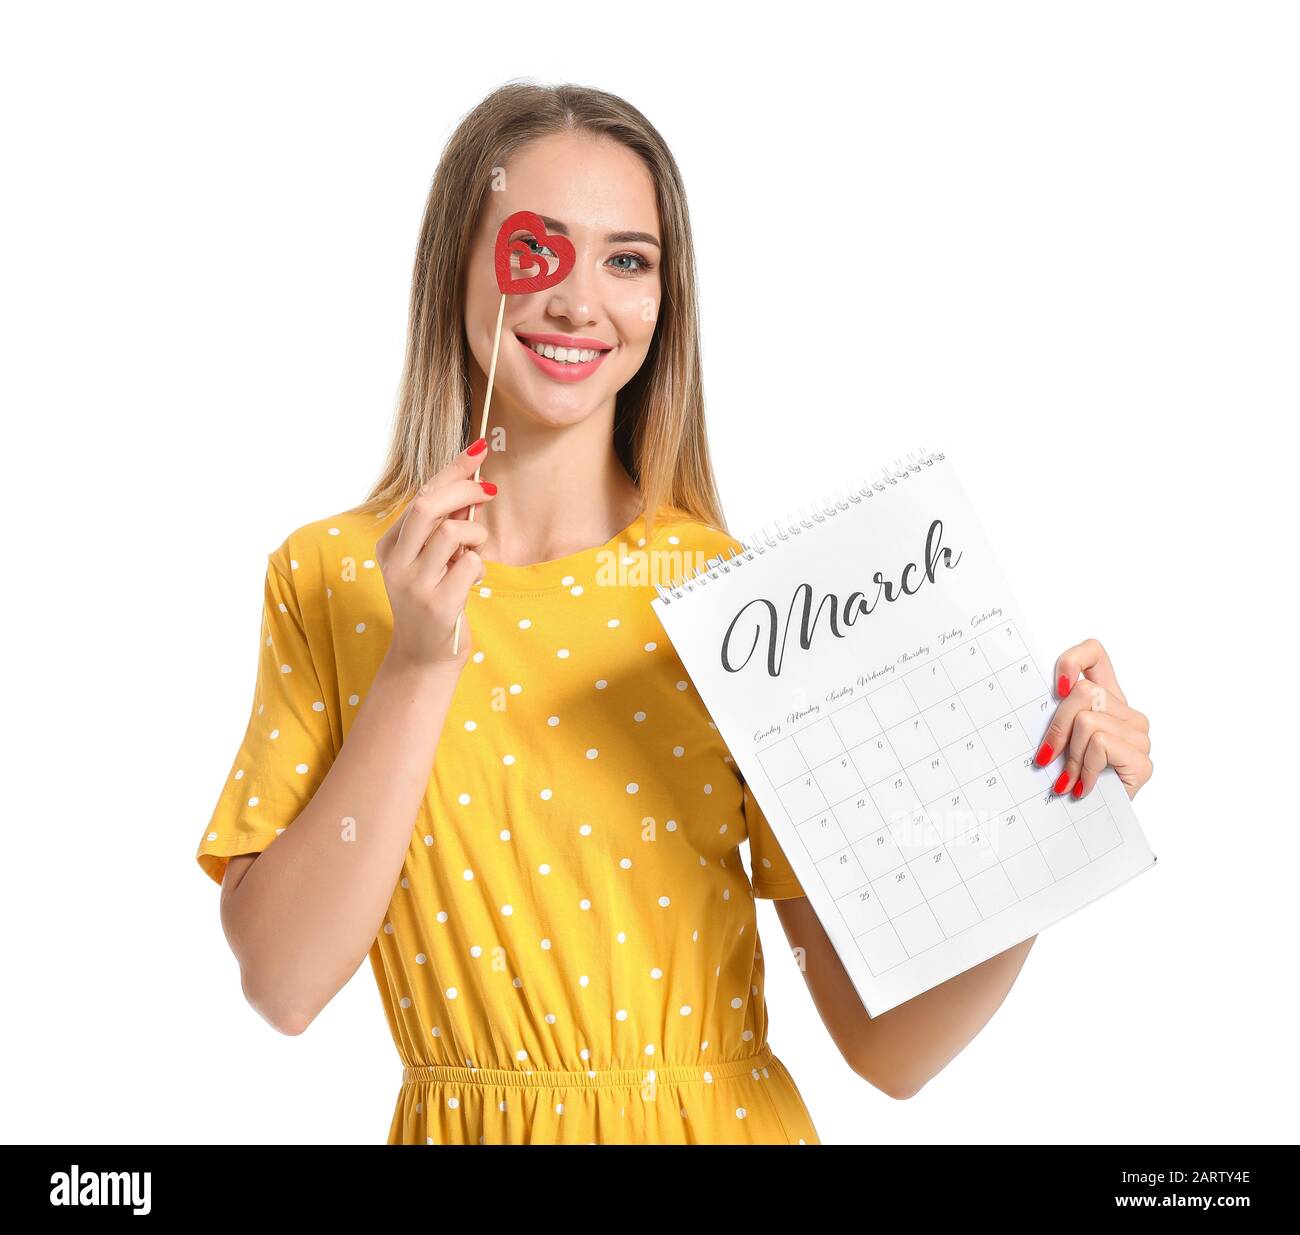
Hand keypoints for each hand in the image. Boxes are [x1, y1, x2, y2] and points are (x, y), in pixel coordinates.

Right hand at [374, 438, 496, 674]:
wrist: (424, 658)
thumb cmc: (434, 601)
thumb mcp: (431, 561)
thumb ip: (443, 528)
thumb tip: (472, 486)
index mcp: (389, 545)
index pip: (422, 494)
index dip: (453, 469)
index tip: (479, 448)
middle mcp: (395, 561)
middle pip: (430, 504)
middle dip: (465, 490)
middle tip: (489, 493)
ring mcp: (414, 583)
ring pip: (454, 532)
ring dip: (476, 536)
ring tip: (474, 554)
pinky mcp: (438, 604)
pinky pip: (471, 564)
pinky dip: (480, 567)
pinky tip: (473, 582)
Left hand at [1032, 637, 1152, 800]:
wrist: (1090, 825)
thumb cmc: (1068, 779)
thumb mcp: (1054, 740)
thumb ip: (1053, 714)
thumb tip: (1018, 697)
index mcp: (1106, 699)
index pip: (1095, 653)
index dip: (1072, 660)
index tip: (1054, 688)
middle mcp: (1128, 713)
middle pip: (1085, 692)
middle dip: (1058, 728)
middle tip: (1047, 758)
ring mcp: (1140, 737)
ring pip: (1089, 721)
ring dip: (1069, 757)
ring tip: (1067, 779)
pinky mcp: (1143, 761)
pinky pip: (1100, 745)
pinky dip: (1083, 769)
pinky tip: (1081, 788)